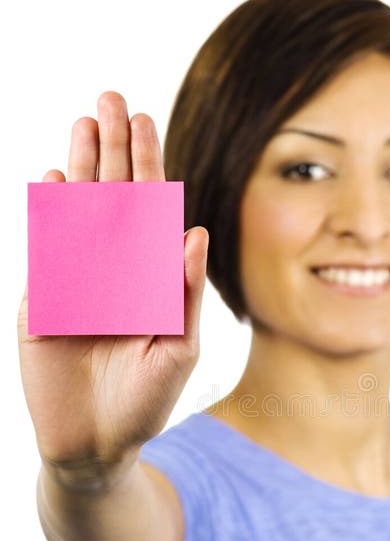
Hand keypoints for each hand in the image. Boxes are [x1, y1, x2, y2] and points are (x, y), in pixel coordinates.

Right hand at [17, 92, 208, 477]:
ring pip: (77, 212)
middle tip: (111, 97)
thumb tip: (195, 232)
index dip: (147, 166)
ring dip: (78, 168)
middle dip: (112, 149)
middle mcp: (114, 270)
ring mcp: (76, 281)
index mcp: (150, 278)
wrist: (95, 444)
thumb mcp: (177, 348)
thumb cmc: (146, 401)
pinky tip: (51, 178)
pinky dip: (47, 215)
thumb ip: (184, 292)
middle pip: (112, 197)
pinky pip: (44, 248)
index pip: (149, 211)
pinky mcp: (43, 299)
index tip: (147, 122)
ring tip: (82, 122)